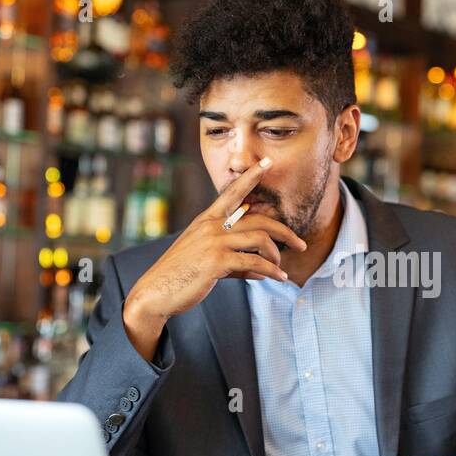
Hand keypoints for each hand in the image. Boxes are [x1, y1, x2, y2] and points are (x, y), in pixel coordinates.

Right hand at [122, 157, 307, 360]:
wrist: (155, 293)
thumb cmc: (180, 276)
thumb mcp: (206, 260)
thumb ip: (234, 260)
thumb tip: (260, 270)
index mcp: (206, 220)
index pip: (232, 192)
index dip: (251, 177)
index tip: (267, 163)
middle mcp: (211, 226)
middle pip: (259, 219)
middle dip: (285, 231)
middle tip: (300, 244)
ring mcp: (214, 242)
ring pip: (260, 239)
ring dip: (276, 255)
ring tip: (281, 269)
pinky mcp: (216, 261)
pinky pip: (254, 262)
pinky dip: (271, 271)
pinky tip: (278, 278)